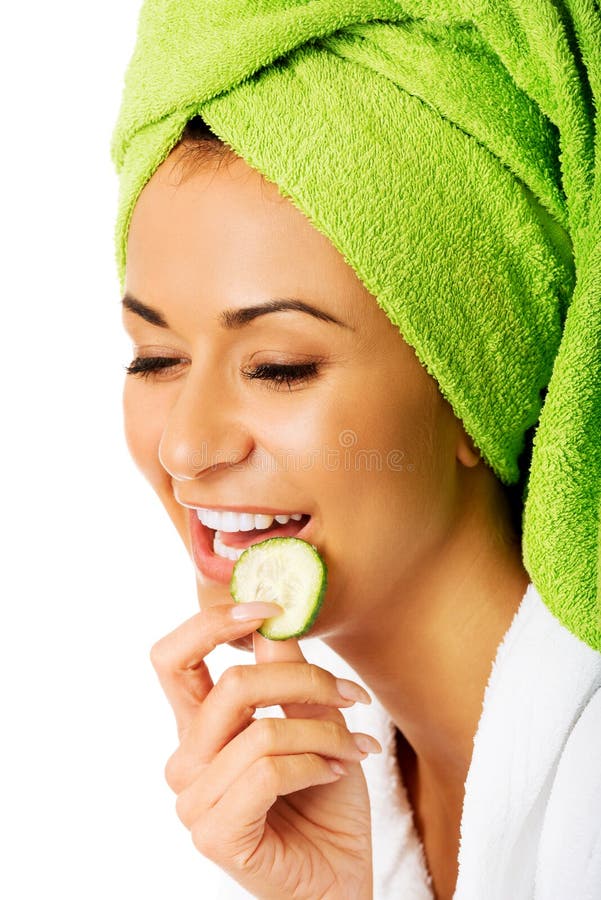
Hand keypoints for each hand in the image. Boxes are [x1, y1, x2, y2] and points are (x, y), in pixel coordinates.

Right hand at [149, 601, 378, 898]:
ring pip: (262, 730)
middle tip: (349, 695)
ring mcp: (193, 800)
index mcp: (198, 727)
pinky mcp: (214, 833)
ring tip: (352, 746)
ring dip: (324, 732)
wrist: (339, 875)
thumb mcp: (308, 719)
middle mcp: (186, 759)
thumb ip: (283, 670)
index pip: (171, 658)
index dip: (213, 622)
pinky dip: (315, 763)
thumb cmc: (321, 798)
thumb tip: (271, 615)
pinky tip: (335, 772)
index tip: (269, 608)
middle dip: (304, 679)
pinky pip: (268, 771)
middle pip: (232, 685)